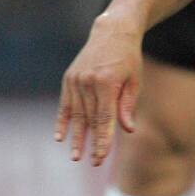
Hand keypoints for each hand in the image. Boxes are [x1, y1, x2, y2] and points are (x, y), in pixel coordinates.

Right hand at [55, 14, 141, 165]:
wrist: (112, 33)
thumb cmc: (128, 59)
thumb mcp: (134, 81)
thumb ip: (127, 106)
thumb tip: (127, 130)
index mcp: (107, 82)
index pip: (104, 118)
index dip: (103, 139)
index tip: (101, 157)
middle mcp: (88, 81)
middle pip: (89, 119)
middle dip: (92, 142)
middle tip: (94, 162)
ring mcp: (76, 80)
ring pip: (76, 114)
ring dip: (76, 137)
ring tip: (76, 156)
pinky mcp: (69, 78)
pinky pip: (64, 104)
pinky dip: (62, 121)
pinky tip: (60, 137)